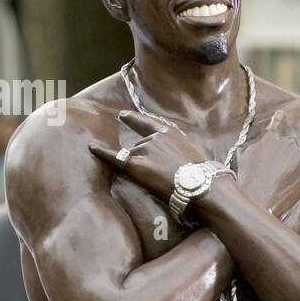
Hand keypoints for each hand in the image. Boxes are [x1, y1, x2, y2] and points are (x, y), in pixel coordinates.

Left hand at [88, 111, 212, 199]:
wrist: (204, 185)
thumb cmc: (207, 174)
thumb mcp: (199, 153)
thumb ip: (186, 149)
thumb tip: (187, 153)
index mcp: (171, 133)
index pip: (149, 123)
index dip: (134, 119)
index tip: (123, 115)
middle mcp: (156, 138)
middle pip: (141, 146)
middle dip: (145, 159)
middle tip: (157, 171)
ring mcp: (145, 150)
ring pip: (133, 157)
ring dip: (139, 167)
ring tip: (155, 180)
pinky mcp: (136, 165)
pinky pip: (114, 157)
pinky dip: (102, 151)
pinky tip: (92, 147)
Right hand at [233, 111, 299, 216]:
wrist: (256, 203)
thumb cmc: (245, 180)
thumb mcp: (240, 155)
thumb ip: (252, 142)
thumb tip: (259, 138)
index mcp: (270, 136)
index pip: (278, 121)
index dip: (280, 120)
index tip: (282, 117)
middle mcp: (288, 141)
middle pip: (290, 142)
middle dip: (284, 153)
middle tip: (274, 171)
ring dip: (298, 162)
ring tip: (287, 179)